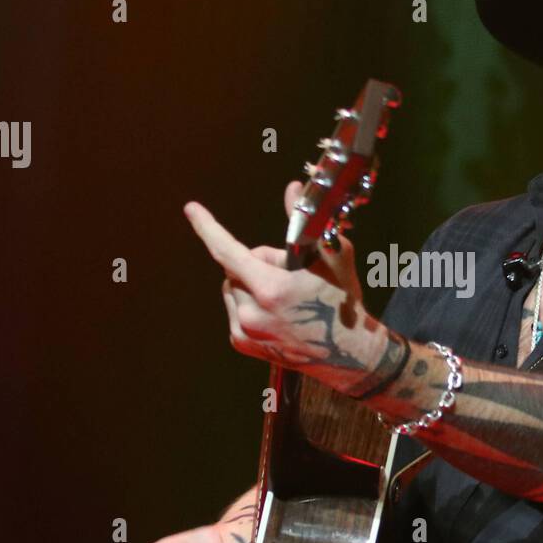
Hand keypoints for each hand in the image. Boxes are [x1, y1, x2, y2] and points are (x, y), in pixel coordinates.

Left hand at [183, 180, 387, 389]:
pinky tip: (277, 313)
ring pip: (233, 287)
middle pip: (236, 268)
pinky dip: (249, 302)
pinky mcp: (242, 342)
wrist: (350, 354)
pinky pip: (235, 307)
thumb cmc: (342, 302)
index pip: (229, 251)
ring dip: (251, 283)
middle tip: (290, 274)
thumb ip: (304, 221)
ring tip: (286, 298)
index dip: (208, 227)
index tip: (191, 209)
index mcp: (271, 290)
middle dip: (256, 264)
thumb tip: (293, 187)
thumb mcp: (331, 256)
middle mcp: (251, 313)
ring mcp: (244, 331)